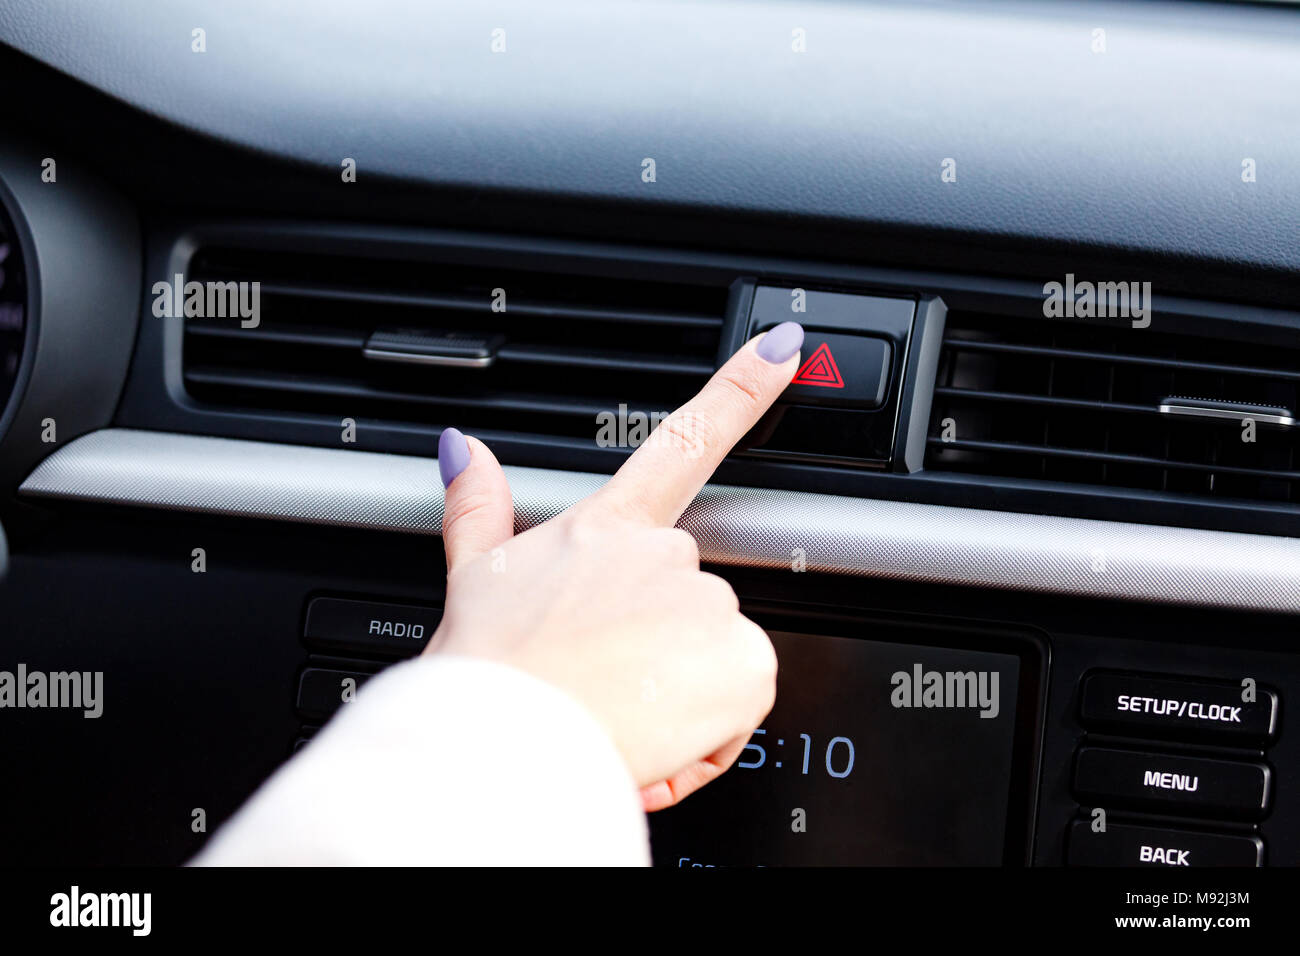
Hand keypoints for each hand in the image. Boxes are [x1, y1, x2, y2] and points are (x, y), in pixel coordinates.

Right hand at [424, 321, 803, 809]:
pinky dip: (707, 730)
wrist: (500, 751)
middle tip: (601, 679)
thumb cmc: (486, 677)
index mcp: (606, 528)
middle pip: (691, 594)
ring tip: (616, 712)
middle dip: (658, 643)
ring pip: (715, 654)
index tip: (786, 346)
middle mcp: (666, 554)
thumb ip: (478, 507)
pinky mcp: (744, 663)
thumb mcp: (471, 581)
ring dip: (679, 690)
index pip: (684, 441)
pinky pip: (740, 701)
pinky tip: (653, 735)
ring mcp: (709, 604)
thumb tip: (462, 448)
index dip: (741, 388)